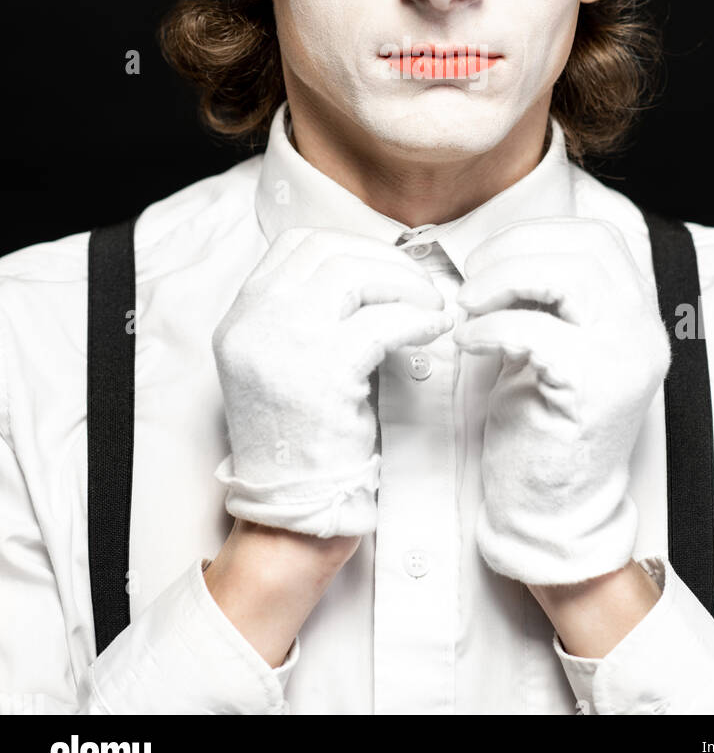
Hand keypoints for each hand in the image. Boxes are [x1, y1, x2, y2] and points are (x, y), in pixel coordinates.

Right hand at [212, 227, 450, 537]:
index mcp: (240, 316)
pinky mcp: (322, 372)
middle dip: (386, 262)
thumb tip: (372, 266)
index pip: (296, 244)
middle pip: (330, 253)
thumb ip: (305, 311)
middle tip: (421, 286)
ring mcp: (283, 344)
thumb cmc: (303, 434)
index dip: (350, 247)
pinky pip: (383, 322)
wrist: (291, 509)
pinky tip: (434, 328)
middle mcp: (253, 322)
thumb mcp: (283, 360)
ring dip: (405, 284)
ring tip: (430, 306)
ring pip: (355, 276)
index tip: (384, 267)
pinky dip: (417, 318)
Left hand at [453, 218, 670, 585]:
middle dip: (514, 251)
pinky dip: (493, 327)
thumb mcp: (548, 343)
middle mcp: (644, 332)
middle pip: (586, 250)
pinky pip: (539, 332)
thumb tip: (498, 249)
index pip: (599, 238)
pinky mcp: (595, 390)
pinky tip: (469, 343)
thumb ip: (544, 297)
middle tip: (470, 281)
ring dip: (505, 280)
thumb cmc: (541, 423)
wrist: (551, 507)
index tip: (489, 257)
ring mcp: (627, 360)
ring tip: (469, 306)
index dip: (536, 235)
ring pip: (571, 278)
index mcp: (638, 314)